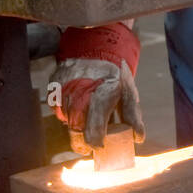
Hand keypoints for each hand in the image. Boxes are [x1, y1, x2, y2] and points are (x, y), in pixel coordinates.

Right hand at [49, 23, 145, 148]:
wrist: (97, 46)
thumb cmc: (115, 73)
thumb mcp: (129, 92)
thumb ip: (132, 116)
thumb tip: (138, 138)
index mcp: (101, 96)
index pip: (92, 130)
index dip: (95, 142)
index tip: (98, 146)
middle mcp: (79, 93)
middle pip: (75, 129)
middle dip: (81, 139)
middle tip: (89, 142)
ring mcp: (64, 88)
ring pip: (65, 118)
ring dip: (74, 123)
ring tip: (85, 115)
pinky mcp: (54, 85)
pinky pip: (56, 107)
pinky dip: (66, 110)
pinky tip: (76, 104)